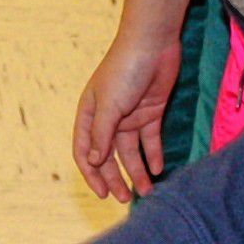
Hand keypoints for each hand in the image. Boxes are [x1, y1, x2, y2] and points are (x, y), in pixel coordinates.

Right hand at [76, 1, 185, 199]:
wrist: (152, 43)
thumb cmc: (124, 70)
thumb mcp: (110, 106)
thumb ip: (102, 135)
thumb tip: (95, 162)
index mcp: (89, 115)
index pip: (85, 152)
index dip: (92, 174)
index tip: (104, 194)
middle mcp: (107, 118)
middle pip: (109, 156)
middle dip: (116, 178)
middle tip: (126, 199)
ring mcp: (130, 116)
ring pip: (131, 152)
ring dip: (138, 171)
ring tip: (147, 191)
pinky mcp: (151, 112)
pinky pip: (150, 140)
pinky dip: (154, 154)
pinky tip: (159, 169)